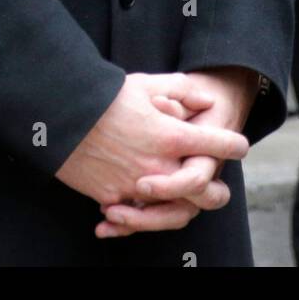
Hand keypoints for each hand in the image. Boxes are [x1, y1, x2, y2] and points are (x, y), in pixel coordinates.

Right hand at [54, 71, 248, 227]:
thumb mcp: (145, 83)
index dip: (233, 143)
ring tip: (182, 199)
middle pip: (205, 190)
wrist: (60, 114)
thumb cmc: (104, 96)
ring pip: (174, 211)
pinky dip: (140, 214)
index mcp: (170, 135)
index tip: (238, 144)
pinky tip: (141, 204)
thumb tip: (204, 100)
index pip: (218, 144)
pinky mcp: (113, 197)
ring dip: (182, 206)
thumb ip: (180, 90)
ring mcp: (136, 186)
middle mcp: (159, 166)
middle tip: (218, 184)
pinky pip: (136, 216)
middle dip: (216, 187)